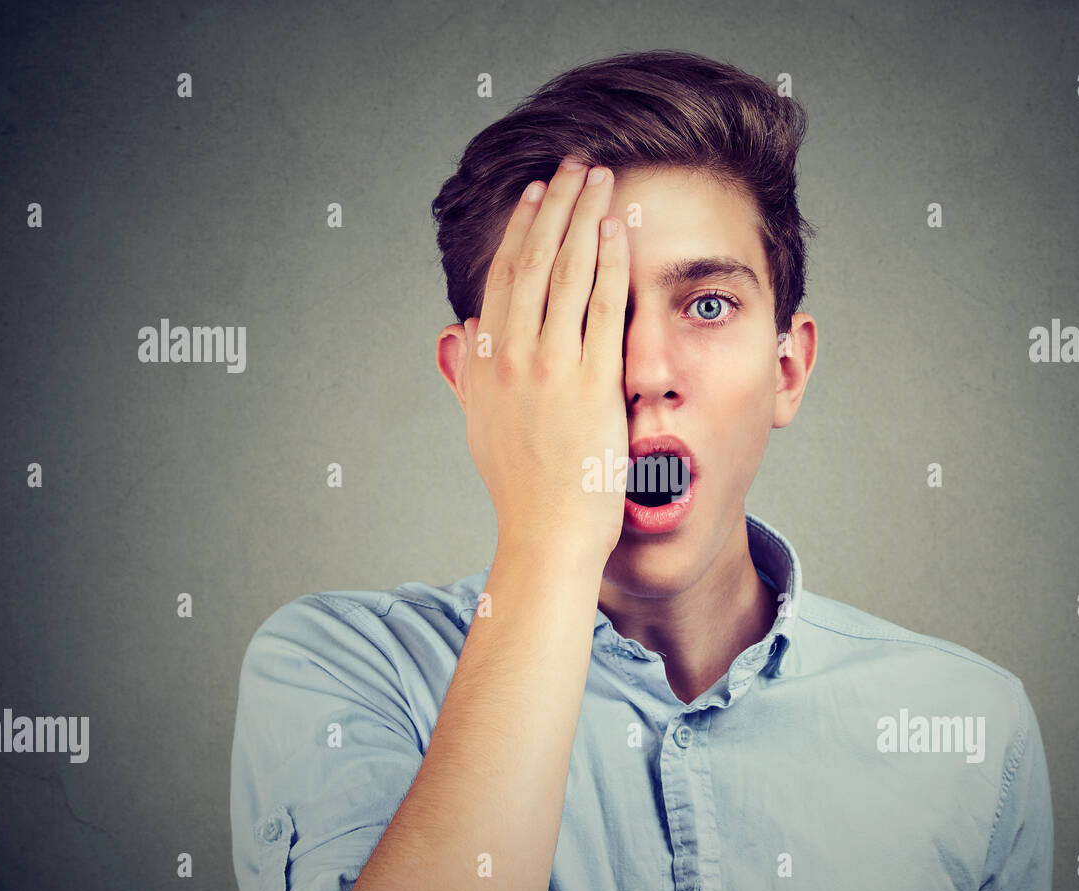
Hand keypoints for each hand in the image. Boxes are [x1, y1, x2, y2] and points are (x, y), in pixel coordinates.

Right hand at [460, 157, 630, 565]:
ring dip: (582, 217)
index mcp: (484, 367)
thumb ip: (471, 376)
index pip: (501, 281)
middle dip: (553, 207)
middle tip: (571, 166)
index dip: (519, 232)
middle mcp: (510, 358)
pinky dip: (608, 262)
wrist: (546, 536)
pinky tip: (617, 229)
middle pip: (531, 261)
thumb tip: (460, 336)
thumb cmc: (523, 492)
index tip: (534, 198)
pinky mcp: (590, 382)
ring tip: (598, 178)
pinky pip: (600, 307)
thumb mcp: (481, 427)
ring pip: (564, 272)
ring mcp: (550, 367)